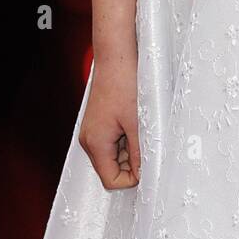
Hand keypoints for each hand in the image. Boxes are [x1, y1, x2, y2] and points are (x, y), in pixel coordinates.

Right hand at [79, 51, 140, 189]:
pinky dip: (128, 138)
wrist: (116, 57)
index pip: (111, 181)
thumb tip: (144, 174)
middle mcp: (90, 140)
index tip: (148, 164)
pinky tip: (136, 122)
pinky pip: (114, 142)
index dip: (132, 178)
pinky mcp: (99, 123)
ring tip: (141, 127)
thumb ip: (140, 152)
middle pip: (112, 169)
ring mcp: (93, 132)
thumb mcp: (138, 122)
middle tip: (147, 140)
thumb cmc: (123, 83)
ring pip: (115, 156)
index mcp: (96, 144)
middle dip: (132, 161)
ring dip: (132, 148)